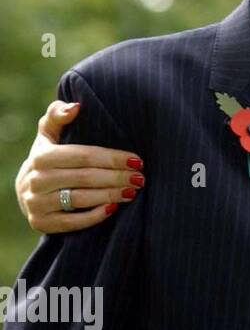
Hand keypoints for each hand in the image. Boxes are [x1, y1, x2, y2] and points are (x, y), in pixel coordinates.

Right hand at [14, 100, 143, 233]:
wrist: (28, 188)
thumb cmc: (50, 155)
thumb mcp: (49, 134)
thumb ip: (58, 115)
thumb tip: (76, 106)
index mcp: (42, 156)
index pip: (84, 156)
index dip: (113, 158)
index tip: (137, 160)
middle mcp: (36, 180)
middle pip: (86, 178)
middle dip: (117, 177)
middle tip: (140, 177)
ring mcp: (36, 203)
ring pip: (81, 199)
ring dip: (111, 195)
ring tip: (133, 190)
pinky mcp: (41, 222)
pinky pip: (72, 222)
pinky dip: (95, 215)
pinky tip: (114, 207)